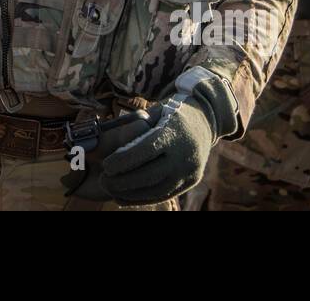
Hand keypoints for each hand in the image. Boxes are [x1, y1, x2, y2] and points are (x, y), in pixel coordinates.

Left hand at [62, 71, 237, 205]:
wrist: (205, 121)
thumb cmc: (171, 112)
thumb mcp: (156, 110)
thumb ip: (135, 125)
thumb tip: (104, 137)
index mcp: (173, 132)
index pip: (146, 150)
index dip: (124, 160)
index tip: (105, 166)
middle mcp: (184, 154)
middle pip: (150, 174)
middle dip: (123, 181)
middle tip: (103, 181)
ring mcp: (190, 170)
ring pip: (157, 190)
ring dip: (131, 194)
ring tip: (111, 190)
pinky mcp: (191, 181)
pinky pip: (165, 195)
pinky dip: (143, 198)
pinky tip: (124, 197)